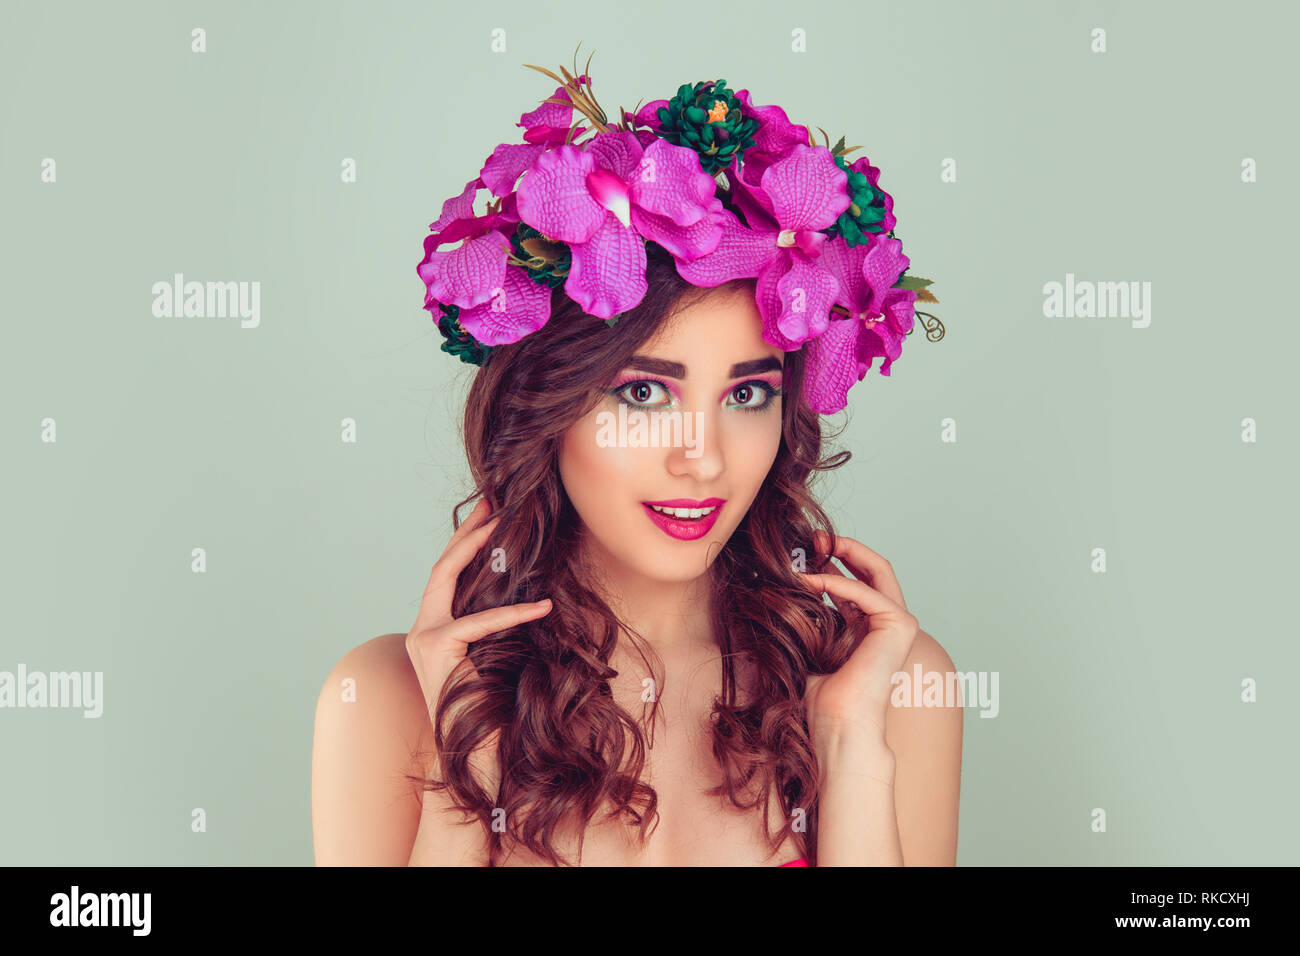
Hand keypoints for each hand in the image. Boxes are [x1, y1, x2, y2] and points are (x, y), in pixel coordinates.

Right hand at [405, 497, 551, 789]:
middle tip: (492, 501)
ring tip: (504, 525)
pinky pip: (478, 622)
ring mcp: (422, 638)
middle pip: (442, 566)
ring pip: (448, 578)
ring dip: (476, 547)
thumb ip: (497, 626)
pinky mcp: (435, 648)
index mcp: (433, 630)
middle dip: (467, 530)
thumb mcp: (496, 656)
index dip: (466, 542)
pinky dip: (512, 613)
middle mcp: (420, 630)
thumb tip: (529, 592)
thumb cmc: (491, 709)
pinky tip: (541, 606)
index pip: (448, 576)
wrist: (476, 752)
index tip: (488, 513)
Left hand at [798, 531, 919, 748]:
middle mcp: (888, 624)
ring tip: (811, 547)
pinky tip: (810, 581)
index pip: (855, 582)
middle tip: (812, 538)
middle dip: (843, 547)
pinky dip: (838, 582)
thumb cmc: (821, 698)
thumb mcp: (808, 645)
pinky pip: (867, 591)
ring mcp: (899, 624)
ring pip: (877, 570)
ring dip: (843, 553)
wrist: (838, 725)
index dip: (831, 562)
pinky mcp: (900, 625)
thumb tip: (775, 591)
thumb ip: (805, 619)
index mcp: (869, 629)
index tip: (802, 551)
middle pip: (873, 568)